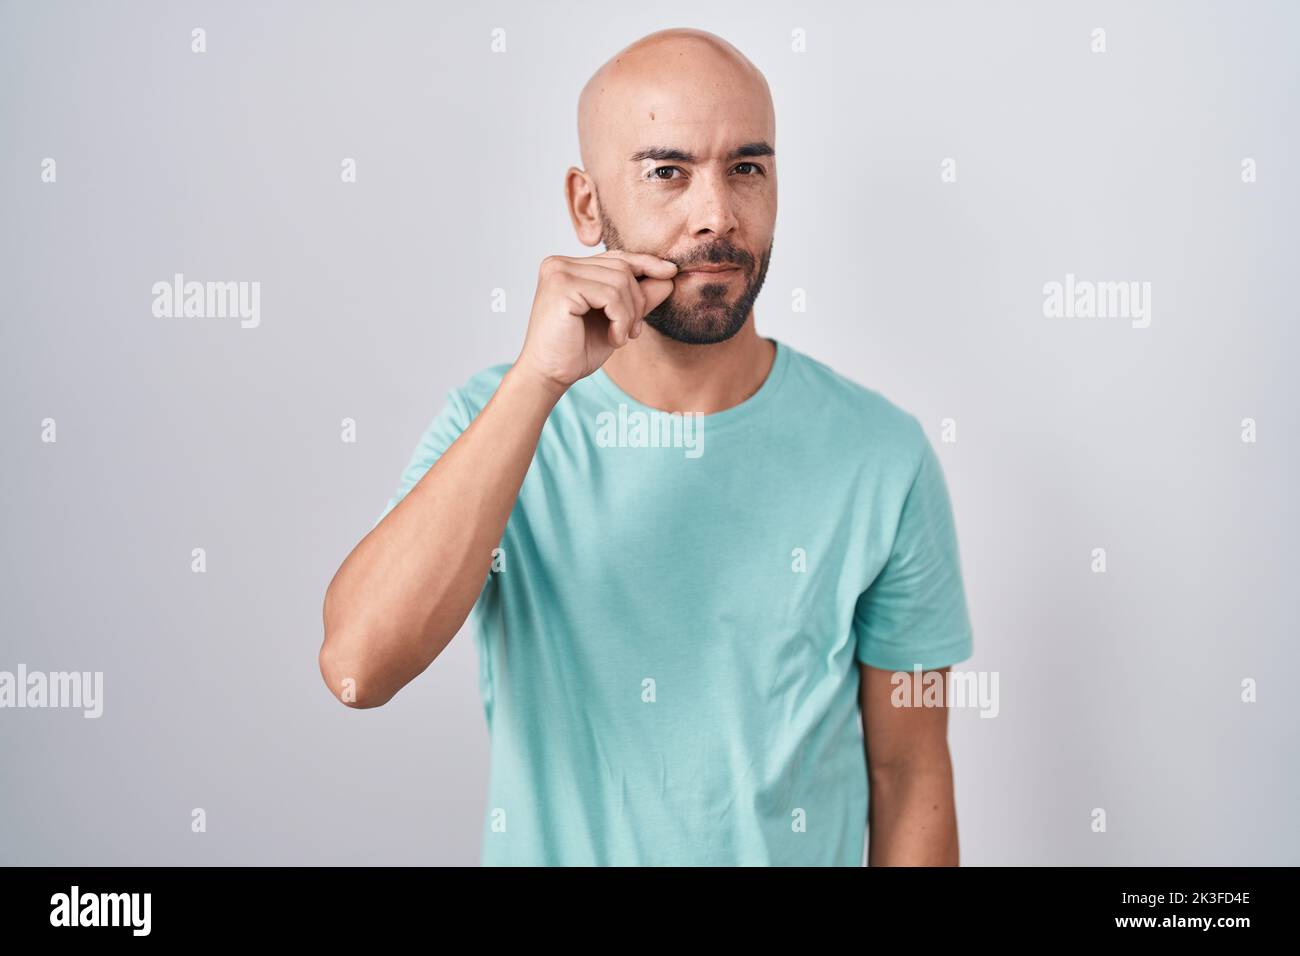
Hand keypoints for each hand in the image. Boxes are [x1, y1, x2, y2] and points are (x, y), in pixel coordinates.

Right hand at [514, 250, 677, 391]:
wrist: (549, 376)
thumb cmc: (576, 351)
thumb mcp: (616, 320)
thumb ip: (639, 298)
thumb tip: (670, 277)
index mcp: (568, 267)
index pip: (616, 257)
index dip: (645, 264)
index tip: (670, 273)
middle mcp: (559, 263)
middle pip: (622, 268)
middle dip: (637, 301)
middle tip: (633, 331)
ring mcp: (558, 272)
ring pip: (620, 281)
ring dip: (629, 314)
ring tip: (621, 337)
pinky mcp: (561, 286)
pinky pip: (610, 295)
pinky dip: (621, 320)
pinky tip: (614, 339)